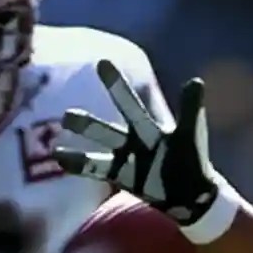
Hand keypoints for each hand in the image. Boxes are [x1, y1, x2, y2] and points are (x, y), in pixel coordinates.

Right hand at [55, 60, 223, 224]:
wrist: (191, 189)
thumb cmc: (191, 155)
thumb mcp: (191, 131)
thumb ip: (191, 108)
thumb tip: (196, 82)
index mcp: (148, 126)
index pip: (130, 104)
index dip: (117, 85)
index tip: (101, 63)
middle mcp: (131, 139)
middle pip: (107, 130)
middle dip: (88, 125)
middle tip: (68, 116)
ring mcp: (124, 158)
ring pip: (98, 151)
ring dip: (80, 153)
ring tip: (56, 145)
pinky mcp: (121, 177)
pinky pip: (96, 170)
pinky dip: (79, 166)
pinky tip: (59, 160)